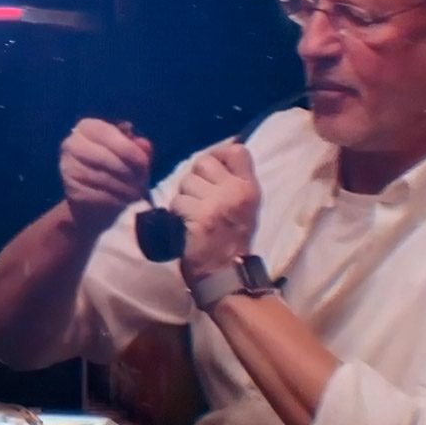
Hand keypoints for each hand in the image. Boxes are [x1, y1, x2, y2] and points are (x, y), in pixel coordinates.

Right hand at [59, 118, 154, 233]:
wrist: (96, 193)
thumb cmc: (117, 165)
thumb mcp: (130, 152)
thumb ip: (138, 146)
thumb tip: (144, 145)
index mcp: (86, 127)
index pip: (105, 133)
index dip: (127, 148)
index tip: (144, 164)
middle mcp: (71, 144)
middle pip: (102, 157)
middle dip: (126, 171)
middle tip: (142, 183)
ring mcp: (67, 167)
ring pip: (99, 177)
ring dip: (122, 187)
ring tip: (137, 194)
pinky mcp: (70, 189)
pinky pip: (94, 195)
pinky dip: (113, 199)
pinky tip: (124, 201)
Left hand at [169, 144, 260, 287]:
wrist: (226, 274)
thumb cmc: (232, 239)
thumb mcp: (244, 207)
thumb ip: (233, 181)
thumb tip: (218, 154)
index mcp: (250, 188)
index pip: (236, 151)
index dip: (218, 155)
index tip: (211, 171)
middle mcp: (236, 192)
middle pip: (203, 162)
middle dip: (195, 179)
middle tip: (199, 200)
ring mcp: (217, 204)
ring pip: (185, 183)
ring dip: (184, 198)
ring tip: (193, 215)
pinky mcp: (200, 217)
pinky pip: (177, 202)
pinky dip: (176, 214)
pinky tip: (185, 226)